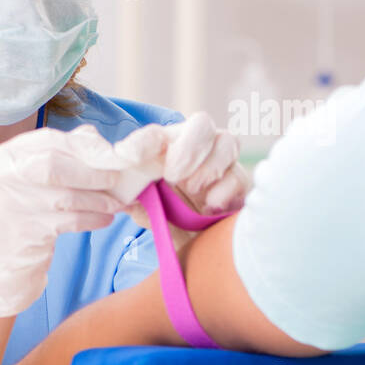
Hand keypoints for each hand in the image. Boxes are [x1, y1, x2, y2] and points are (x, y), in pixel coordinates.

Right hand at [0, 126, 130, 317]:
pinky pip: (70, 222)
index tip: (111, 153)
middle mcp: (7, 176)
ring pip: (66, 197)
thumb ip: (67, 152)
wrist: (5, 250)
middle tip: (117, 179)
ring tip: (116, 203)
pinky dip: (94, 219)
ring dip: (99, 200)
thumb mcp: (38, 174)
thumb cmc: (31, 204)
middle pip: (54, 166)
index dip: (84, 145)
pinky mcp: (28, 232)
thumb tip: (100, 144)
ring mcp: (14, 205)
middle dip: (92, 172)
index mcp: (11, 154)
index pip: (50, 139)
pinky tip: (106, 218)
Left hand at [114, 112, 249, 231]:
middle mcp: (198, 148)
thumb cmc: (167, 215)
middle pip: (201, 124)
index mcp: (168, 147)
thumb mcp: (144, 208)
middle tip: (172, 175)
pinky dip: (226, 189)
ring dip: (208, 165)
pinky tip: (210, 206)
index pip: (154, 135)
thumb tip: (124, 197)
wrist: (194, 240)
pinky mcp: (239, 185)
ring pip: (228, 142)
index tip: (128, 157)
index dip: (142, 142)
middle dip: (188, 147)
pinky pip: (240, 177)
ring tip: (192, 189)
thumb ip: (135, 199)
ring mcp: (223, 163)